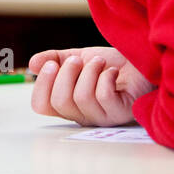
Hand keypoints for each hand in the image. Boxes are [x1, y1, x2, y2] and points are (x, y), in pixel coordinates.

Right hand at [28, 46, 154, 126]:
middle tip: (79, 59)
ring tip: (100, 61)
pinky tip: (114, 71)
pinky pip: (103, 96)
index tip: (52, 64)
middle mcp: (82, 114)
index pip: (41, 105)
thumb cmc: (111, 63)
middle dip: (67, 73)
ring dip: (90, 71)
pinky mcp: (121, 113)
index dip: (42, 84)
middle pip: (59, 102)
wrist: (141, 59)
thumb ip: (55, 60)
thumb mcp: (79, 57)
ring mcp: (102, 117)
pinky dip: (106, 76)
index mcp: (68, 103)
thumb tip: (32, 64)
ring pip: (81, 98)